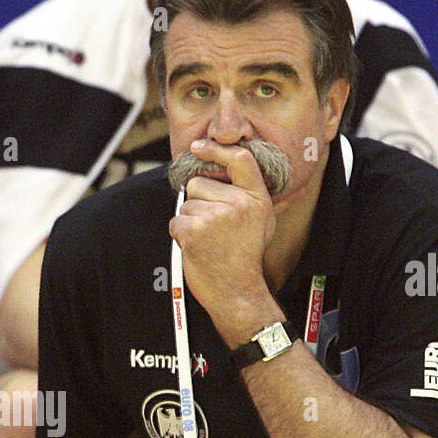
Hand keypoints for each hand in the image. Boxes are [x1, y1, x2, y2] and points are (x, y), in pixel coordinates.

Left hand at [169, 140, 277, 325]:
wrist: (236, 290)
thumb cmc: (245, 256)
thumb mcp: (262, 220)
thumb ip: (248, 192)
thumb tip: (229, 164)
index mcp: (257, 197)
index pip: (239, 159)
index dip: (216, 150)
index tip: (199, 147)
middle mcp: (239, 203)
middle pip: (200, 183)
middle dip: (200, 202)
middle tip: (215, 228)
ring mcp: (216, 216)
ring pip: (186, 203)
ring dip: (190, 221)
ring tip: (209, 240)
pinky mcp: (195, 230)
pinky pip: (176, 221)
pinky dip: (181, 234)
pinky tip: (197, 247)